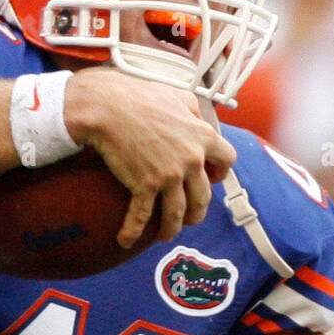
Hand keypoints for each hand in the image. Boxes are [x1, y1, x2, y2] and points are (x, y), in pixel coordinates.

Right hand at [63, 68, 235, 246]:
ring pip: (179, 213)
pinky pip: (142, 216)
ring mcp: (169, 175)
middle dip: (197, 211)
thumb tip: (198, 116)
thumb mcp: (175, 94)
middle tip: (189, 216)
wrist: (106, 106)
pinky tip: (126, 240)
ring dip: (173, 228)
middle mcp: (191, 159)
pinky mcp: (145, 186)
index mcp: (202, 137)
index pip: (227, 159)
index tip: (211, 178)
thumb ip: (192, 108)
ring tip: (166, 234)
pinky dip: (133, 231)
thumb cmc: (137, 96)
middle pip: (204, 196)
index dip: (221, 172)